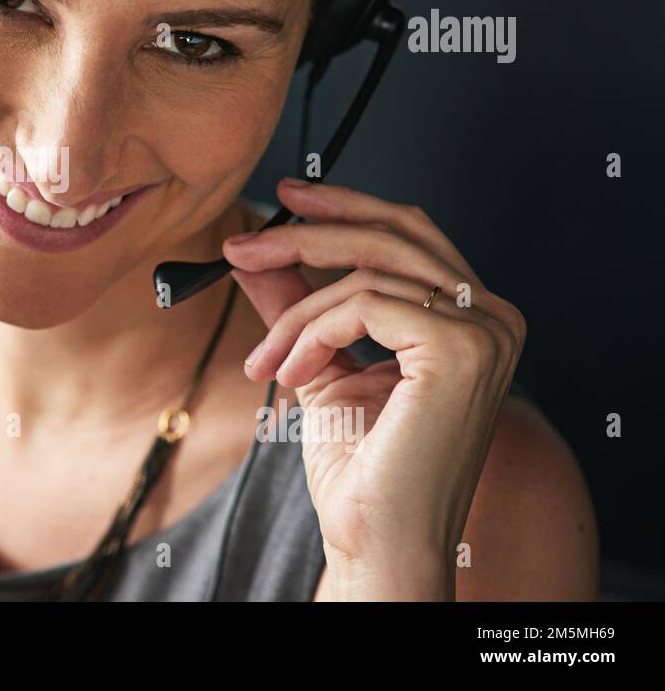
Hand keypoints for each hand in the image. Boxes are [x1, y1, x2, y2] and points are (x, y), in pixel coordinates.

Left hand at [222, 178, 526, 599]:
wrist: (376, 537)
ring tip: (262, 359)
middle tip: (243, 243)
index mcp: (471, 316)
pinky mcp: (460, 349)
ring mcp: (484, 330)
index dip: (346, 206)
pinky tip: (290, 372)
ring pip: (367, 271)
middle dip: (307, 231)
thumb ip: (297, 304)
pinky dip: (311, 333)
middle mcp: (492, 316)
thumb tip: (258, 252)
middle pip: (392, 233)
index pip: (408, 233)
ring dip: (294, 310)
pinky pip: (362, 305)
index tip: (286, 199)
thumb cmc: (360, 466)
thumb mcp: (319, 361)